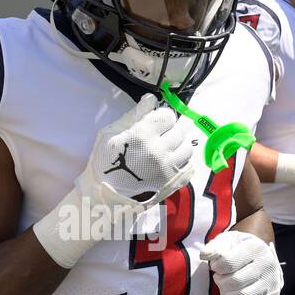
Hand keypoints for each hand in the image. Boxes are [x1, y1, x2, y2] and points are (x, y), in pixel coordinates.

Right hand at [83, 93, 196, 209]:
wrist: (107, 195)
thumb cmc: (106, 162)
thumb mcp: (112, 134)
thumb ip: (133, 115)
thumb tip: (151, 99)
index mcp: (143, 135)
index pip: (168, 116)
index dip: (163, 118)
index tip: (157, 124)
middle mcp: (159, 150)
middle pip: (180, 131)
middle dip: (171, 131)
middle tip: (161, 138)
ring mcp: (168, 167)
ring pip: (187, 148)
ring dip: (179, 146)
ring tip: (167, 151)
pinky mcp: (172, 181)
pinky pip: (188, 166)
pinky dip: (182, 162)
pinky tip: (170, 164)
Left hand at [199, 229, 282, 294]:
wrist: (261, 254)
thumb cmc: (240, 248)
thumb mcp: (228, 240)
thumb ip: (215, 247)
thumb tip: (205, 255)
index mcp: (255, 248)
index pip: (228, 262)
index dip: (216, 267)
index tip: (216, 266)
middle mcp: (267, 264)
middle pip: (235, 282)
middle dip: (221, 282)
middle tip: (220, 278)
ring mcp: (271, 281)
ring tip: (226, 287)